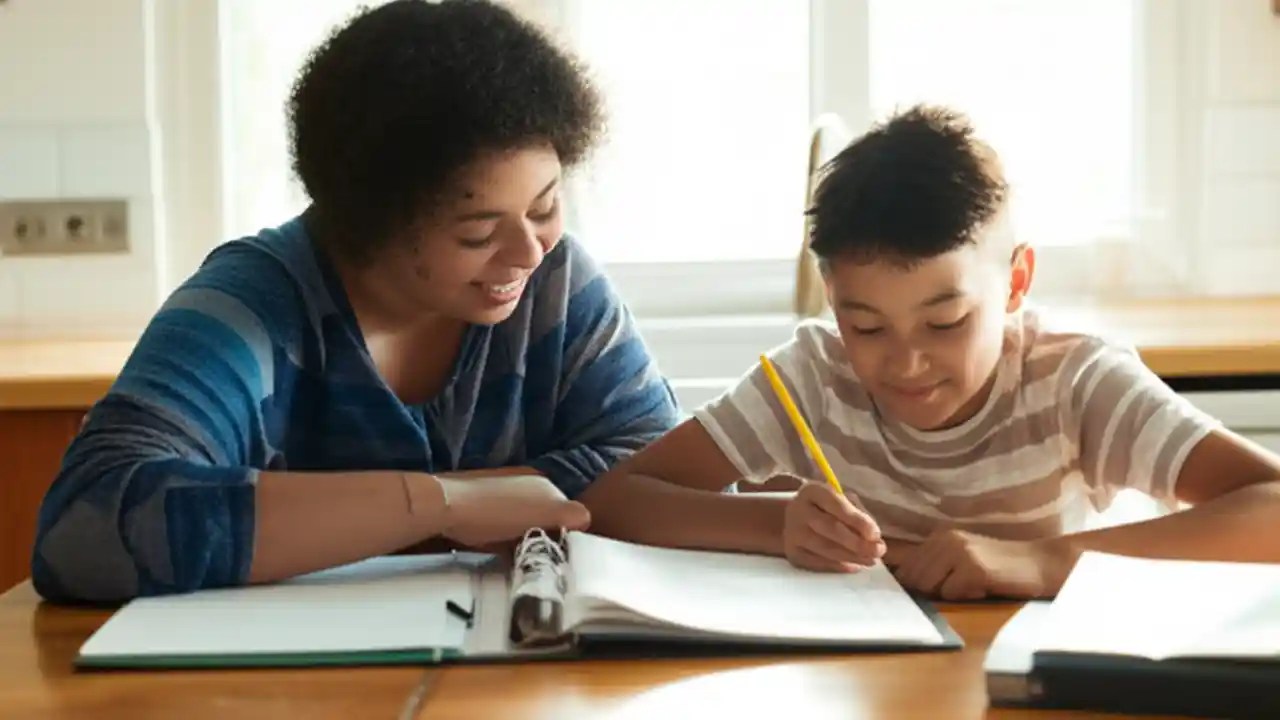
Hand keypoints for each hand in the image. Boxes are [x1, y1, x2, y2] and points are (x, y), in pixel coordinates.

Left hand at [437, 474, 589, 547]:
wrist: (445, 506)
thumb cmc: (495, 512)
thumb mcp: (542, 512)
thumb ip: (570, 514)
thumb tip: (586, 519)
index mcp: (543, 482)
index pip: (567, 510)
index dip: (564, 533)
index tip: (557, 553)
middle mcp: (525, 483)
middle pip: (545, 517)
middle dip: (543, 535)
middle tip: (537, 557)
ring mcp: (502, 492)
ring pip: (524, 523)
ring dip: (523, 538)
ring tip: (515, 554)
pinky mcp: (481, 505)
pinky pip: (503, 525)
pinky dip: (504, 537)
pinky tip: (496, 547)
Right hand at [783, 482, 884, 571]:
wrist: (795, 519)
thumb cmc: (826, 508)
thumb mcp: (841, 500)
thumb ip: (859, 514)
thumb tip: (874, 538)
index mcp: (812, 491)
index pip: (836, 504)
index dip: (857, 520)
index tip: (876, 535)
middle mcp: (798, 510)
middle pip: (830, 528)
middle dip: (858, 543)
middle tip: (879, 551)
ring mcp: (792, 533)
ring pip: (826, 549)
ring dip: (852, 557)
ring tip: (871, 560)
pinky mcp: (792, 553)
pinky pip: (819, 563)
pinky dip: (839, 566)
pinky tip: (854, 566)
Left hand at [884, 528, 1073, 599]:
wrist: (1040, 563)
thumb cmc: (1000, 566)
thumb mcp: (961, 559)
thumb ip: (935, 567)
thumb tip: (905, 585)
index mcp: (939, 536)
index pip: (906, 566)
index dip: (911, 584)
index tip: (926, 592)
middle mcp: (946, 540)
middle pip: (914, 578)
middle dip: (929, 592)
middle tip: (958, 590)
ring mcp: (960, 553)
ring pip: (930, 587)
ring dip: (947, 595)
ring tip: (970, 587)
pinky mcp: (975, 569)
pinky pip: (951, 594)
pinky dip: (964, 598)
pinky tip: (983, 589)